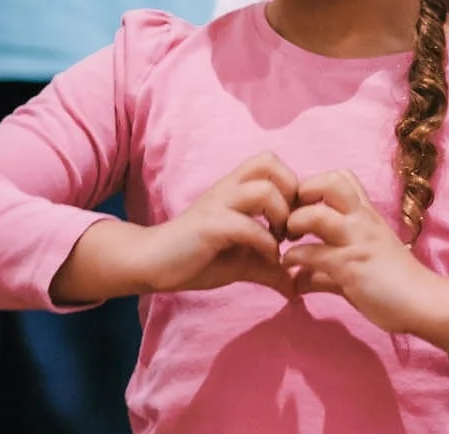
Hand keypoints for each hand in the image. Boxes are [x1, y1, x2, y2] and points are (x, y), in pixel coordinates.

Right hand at [55, 151, 299, 303]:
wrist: (151, 264)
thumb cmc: (198, 257)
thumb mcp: (244, 261)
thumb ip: (271, 267)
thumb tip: (298, 287)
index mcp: (237, 188)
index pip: (272, 162)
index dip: (294, 186)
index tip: (296, 219)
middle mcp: (228, 189)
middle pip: (269, 162)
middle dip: (291, 193)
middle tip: (291, 225)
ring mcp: (217, 205)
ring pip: (263, 190)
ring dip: (281, 215)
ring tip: (279, 240)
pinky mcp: (209, 226)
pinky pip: (247, 225)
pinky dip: (266, 243)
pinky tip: (267, 258)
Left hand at [281, 170, 448, 356]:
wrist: (422, 301)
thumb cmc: (393, 283)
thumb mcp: (361, 264)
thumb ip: (327, 267)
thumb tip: (296, 280)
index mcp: (367, 214)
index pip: (340, 177)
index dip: (314, 186)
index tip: (301, 209)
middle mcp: (363, 220)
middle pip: (330, 182)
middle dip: (303, 193)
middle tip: (292, 218)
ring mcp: (357, 241)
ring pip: (315, 215)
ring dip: (293, 225)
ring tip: (288, 242)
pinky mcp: (350, 266)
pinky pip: (312, 254)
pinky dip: (293, 260)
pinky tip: (290, 273)